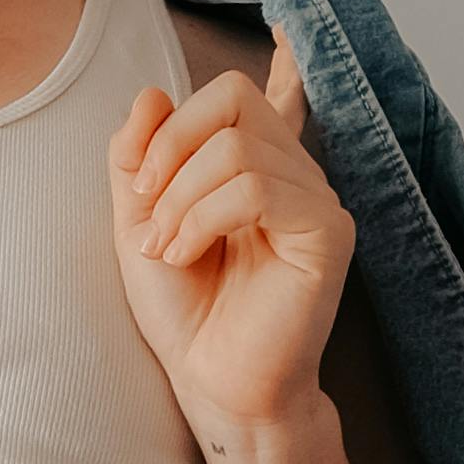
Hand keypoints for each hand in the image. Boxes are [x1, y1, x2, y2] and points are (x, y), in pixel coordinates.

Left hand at [107, 30, 354, 429]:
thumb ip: (136, 157)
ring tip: (166, 248)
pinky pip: (256, 188)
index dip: (236, 80)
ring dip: (180, 198)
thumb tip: (149, 92)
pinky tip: (187, 254)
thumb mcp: (136, 222)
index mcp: (255, 163)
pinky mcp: (326, 231)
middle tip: (147, 207)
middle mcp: (292, 170)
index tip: (201, 111)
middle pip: (231, 98)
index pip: (260, 88)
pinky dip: (203, 217)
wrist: (210, 382)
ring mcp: (316, 197)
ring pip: (239, 147)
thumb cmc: (184, 312)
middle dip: (169, 146)